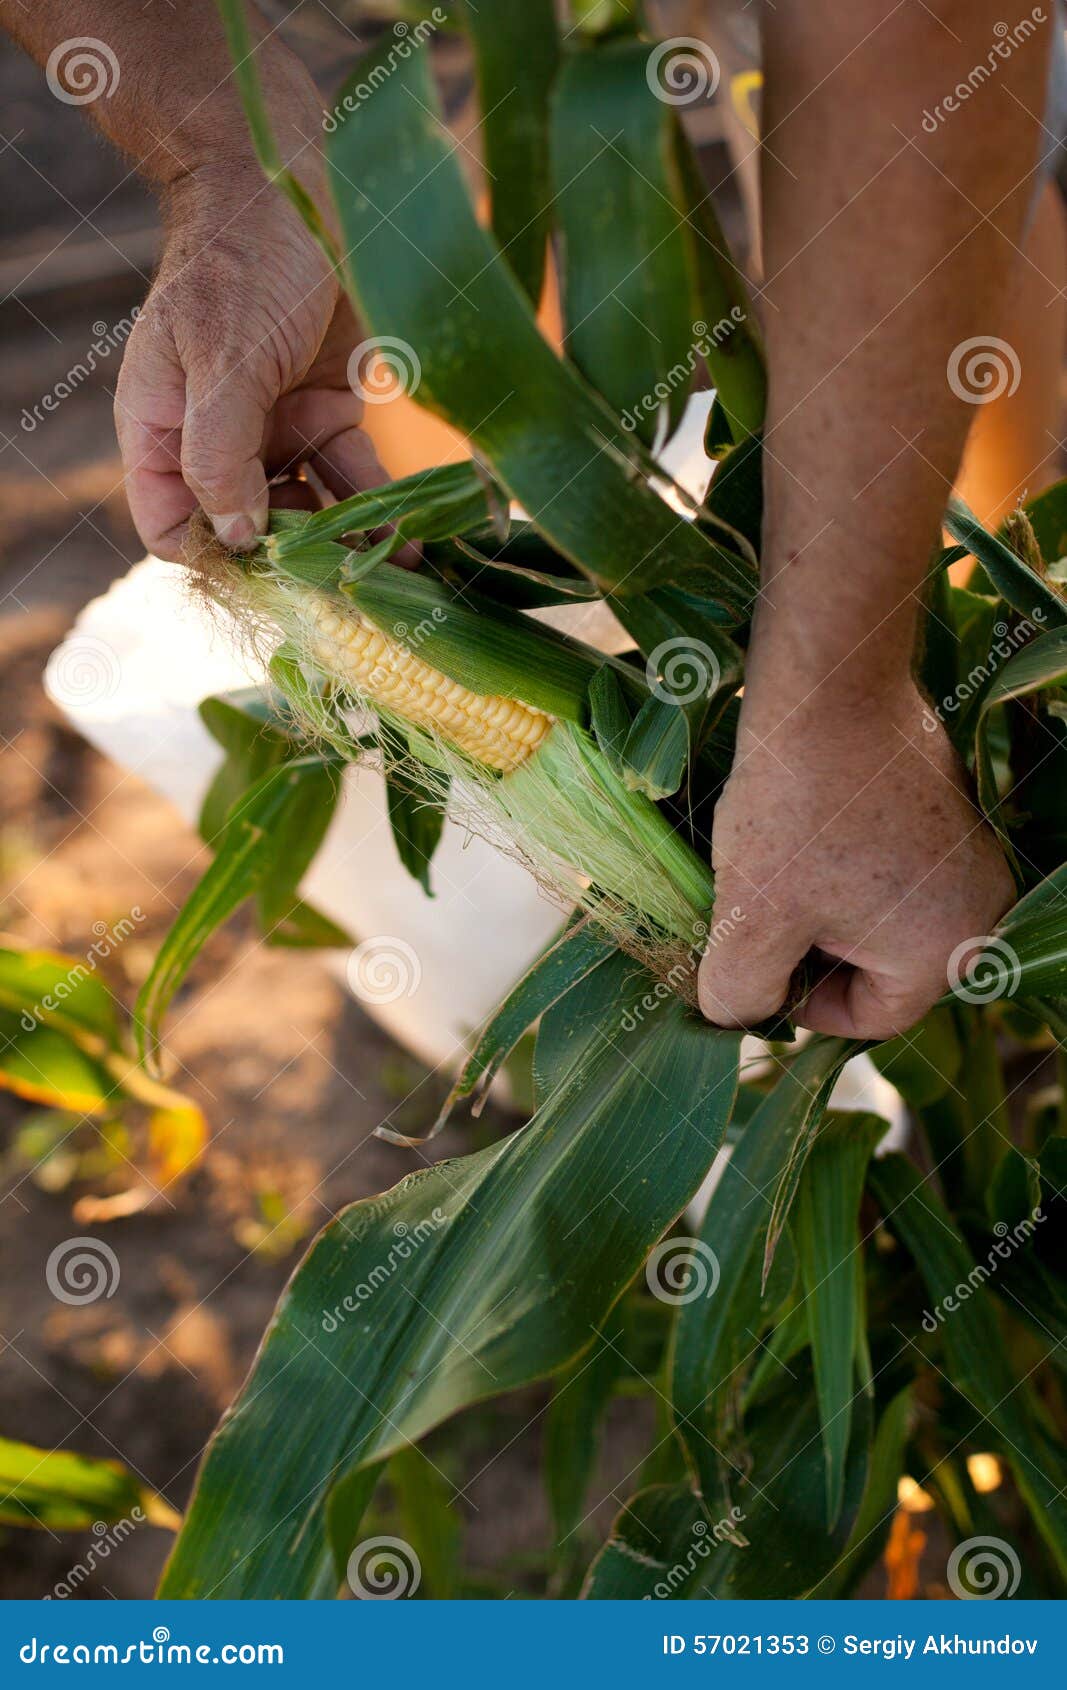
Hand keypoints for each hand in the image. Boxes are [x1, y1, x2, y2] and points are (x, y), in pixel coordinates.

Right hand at [114, 164, 391, 559]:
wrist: (298, 185)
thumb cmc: (240, 263)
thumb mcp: (222, 359)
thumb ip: (218, 452)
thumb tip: (234, 537)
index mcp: (164, 432)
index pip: (172, 528)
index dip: (212, 557)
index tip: (266, 570)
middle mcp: (216, 443)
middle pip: (247, 532)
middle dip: (294, 560)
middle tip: (346, 581)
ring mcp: (274, 432)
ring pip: (306, 513)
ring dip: (345, 545)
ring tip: (391, 572)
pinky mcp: (328, 417)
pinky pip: (352, 479)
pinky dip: (378, 509)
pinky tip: (412, 540)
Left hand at [698, 679, 1015, 1039]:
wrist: (827, 683)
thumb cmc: (795, 808)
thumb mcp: (750, 919)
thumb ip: (739, 992)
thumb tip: (733, 1017)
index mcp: (950, 948)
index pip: (870, 1017)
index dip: (798, 1003)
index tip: (749, 961)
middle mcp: (978, 906)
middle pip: (875, 966)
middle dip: (806, 949)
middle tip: (748, 915)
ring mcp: (966, 852)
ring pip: (871, 914)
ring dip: (813, 904)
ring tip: (765, 869)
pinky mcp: (943, 809)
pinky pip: (884, 866)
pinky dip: (834, 862)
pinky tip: (792, 831)